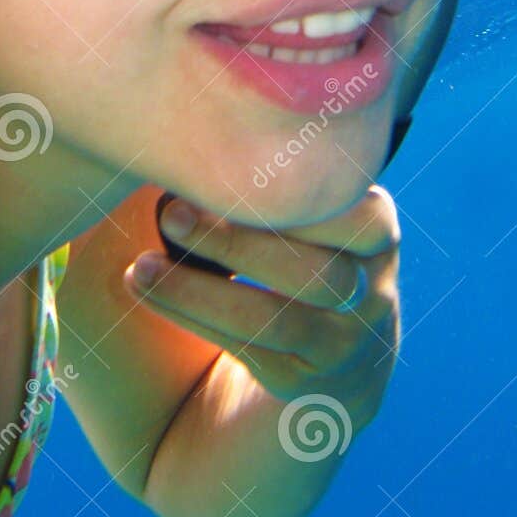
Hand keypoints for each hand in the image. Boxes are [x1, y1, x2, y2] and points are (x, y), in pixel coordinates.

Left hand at [125, 186, 400, 432]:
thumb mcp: (308, 219)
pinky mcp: (304, 380)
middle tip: (170, 211)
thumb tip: (180, 136)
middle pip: (314, 268)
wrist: (332, 362)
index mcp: (375, 230)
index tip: (216, 163)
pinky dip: (191, 314)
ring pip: (275, 318)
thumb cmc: (294, 257)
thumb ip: (270, 184)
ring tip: (141, 268)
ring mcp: (344, 343)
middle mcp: (372, 288)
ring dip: (198, 292)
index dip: (285, 191)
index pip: (348, 207)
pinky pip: (244, 348)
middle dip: (237, 240)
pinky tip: (145, 288)